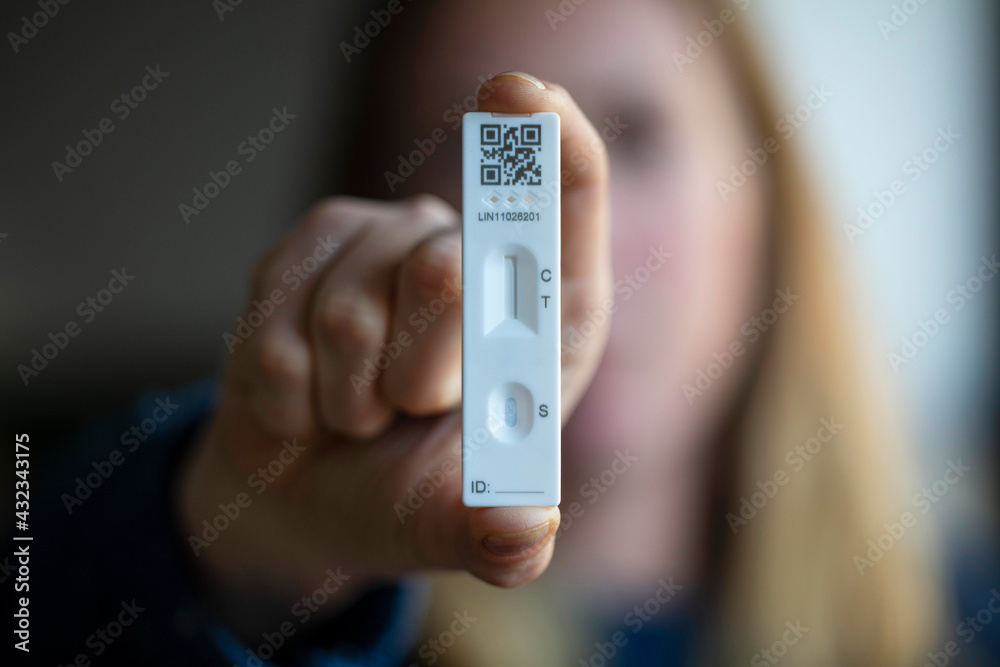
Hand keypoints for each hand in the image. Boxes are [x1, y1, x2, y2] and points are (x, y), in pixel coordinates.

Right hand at [175, 72, 611, 633]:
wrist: (304, 496)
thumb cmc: (403, 500)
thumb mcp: (453, 529)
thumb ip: (494, 537)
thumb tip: (524, 530)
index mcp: (543, 315)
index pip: (567, 202)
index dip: (551, 143)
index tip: (517, 95)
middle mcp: (475, 263)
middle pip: (451, 262)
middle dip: (418, 372)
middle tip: (408, 413)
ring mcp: (389, 247)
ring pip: (354, 301)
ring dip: (346, 393)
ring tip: (356, 413)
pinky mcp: (311, 250)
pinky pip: (280, 309)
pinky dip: (285, 386)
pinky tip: (302, 400)